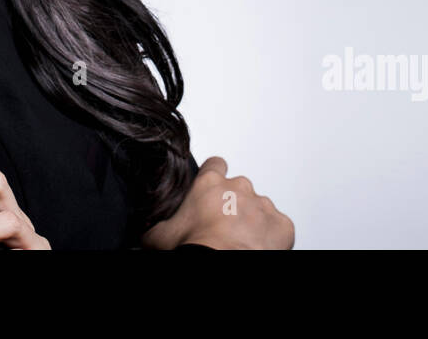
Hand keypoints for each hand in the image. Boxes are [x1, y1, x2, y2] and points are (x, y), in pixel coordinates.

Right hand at [140, 155, 294, 249]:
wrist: (222, 264)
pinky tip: (256, 247)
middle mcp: (239, 188)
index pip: (215, 164)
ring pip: (259, 206)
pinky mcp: (282, 225)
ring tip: (239, 241)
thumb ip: (154, 224)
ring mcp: (263, 205)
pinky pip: (278, 226)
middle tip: (223, 225)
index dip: (213, 176)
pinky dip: (270, 236)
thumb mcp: (159, 235)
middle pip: (238, 187)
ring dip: (252, 219)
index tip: (211, 190)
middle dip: (233, 202)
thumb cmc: (195, 248)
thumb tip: (146, 230)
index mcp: (210, 184)